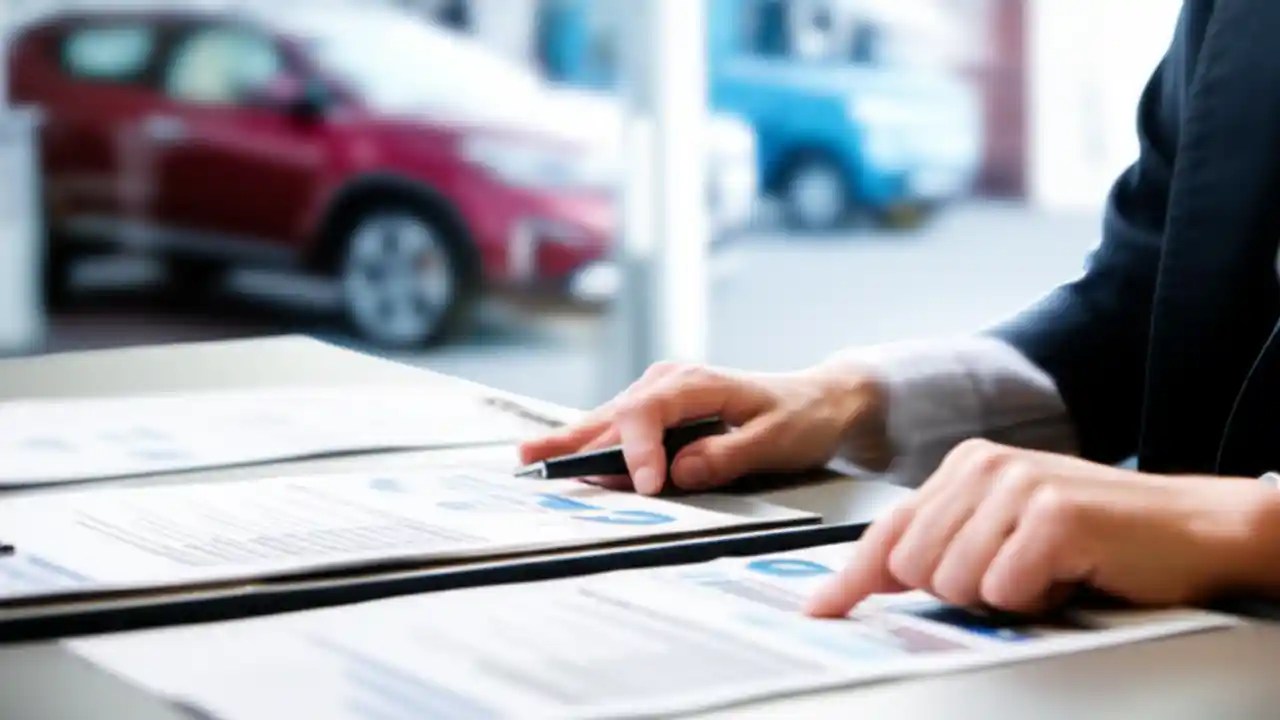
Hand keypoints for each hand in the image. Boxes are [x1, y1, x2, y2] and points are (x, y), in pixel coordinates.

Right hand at [518, 359, 889, 494]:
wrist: (819, 401)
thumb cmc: (801, 417)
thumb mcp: (776, 440)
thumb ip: (727, 455)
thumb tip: (680, 472)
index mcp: (695, 383)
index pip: (648, 414)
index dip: (638, 451)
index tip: (645, 485)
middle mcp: (669, 383)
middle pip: (613, 414)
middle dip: (574, 440)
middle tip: (533, 462)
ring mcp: (660, 396)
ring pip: (607, 421)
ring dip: (570, 440)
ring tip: (528, 457)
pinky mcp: (659, 414)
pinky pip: (619, 429)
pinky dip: (589, 443)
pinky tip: (559, 454)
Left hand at [806, 439, 1279, 616]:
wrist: (1187, 527)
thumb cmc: (1093, 535)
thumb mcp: (1001, 529)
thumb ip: (938, 544)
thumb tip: (868, 578)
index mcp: (963, 466)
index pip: (887, 529)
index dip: (851, 578)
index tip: (820, 609)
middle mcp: (984, 465)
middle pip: (913, 566)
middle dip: (958, 590)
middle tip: (1014, 574)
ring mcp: (1018, 485)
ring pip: (952, 582)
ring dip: (1001, 596)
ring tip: (1043, 571)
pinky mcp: (1053, 515)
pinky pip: (1004, 590)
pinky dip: (1036, 599)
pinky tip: (1067, 574)